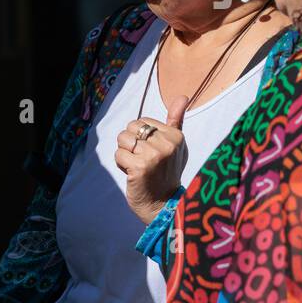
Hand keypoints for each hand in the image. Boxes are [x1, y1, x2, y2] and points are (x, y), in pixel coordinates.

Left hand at [115, 95, 189, 223]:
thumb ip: (176, 120)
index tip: (153, 153)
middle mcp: (167, 144)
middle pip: (131, 128)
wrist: (163, 206)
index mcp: (176, 136)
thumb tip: (182, 97)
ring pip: (123, 140)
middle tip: (144, 161)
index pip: (143, 121)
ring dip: (125, 154)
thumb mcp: (176, 146)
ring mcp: (153, 156)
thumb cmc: (166, 173)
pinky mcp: (139, 167)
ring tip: (138, 167)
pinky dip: (121, 164)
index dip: (142, 136)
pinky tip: (133, 174)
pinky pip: (118, 154)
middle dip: (131, 144)